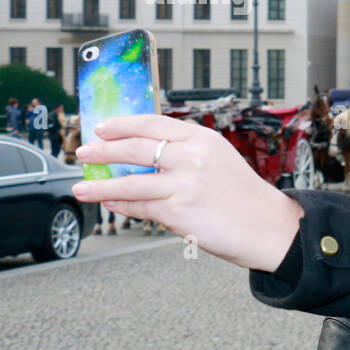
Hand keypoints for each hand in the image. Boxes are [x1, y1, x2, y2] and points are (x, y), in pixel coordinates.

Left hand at [70, 114, 303, 270]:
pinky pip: (140, 206)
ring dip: (100, 185)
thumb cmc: (242, 196)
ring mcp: (184, 184)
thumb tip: (141, 157)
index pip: (152, 124)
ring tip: (82, 188)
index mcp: (202, 139)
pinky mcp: (178, 211)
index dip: (122, 125)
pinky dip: (120, 205)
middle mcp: (192, 157)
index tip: (103, 128)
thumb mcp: (218, 160)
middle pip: (134, 148)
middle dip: (103, 150)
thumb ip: (184, 153)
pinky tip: (110, 203)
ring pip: (129, 181)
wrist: (267, 225)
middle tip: (85, 153)